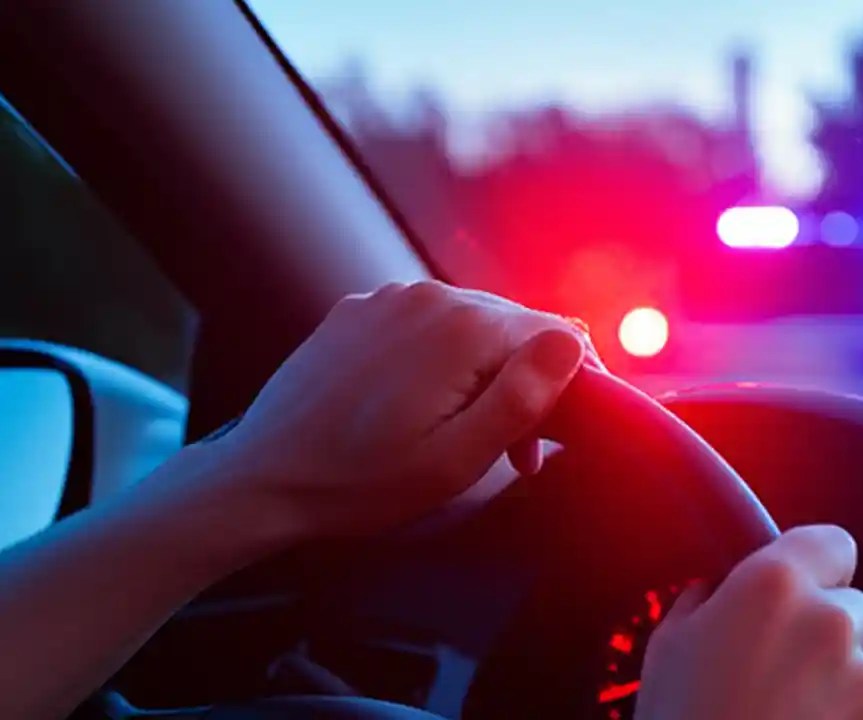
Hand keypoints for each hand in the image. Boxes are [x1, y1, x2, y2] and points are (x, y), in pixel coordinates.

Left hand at [183, 281, 588, 541]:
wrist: (263, 479)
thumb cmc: (361, 482)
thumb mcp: (457, 460)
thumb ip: (521, 398)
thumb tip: (572, 343)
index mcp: (463, 328)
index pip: (558, 334)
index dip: (574, 384)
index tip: (557, 436)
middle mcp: (429, 296)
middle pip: (516, 328)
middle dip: (528, 383)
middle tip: (514, 454)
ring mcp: (389, 299)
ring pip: (473, 324)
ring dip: (486, 373)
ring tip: (467, 435)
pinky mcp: (360, 311)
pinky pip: (427, 324)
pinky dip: (443, 360)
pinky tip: (423, 408)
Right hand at [636, 525, 862, 719]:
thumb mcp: (670, 646)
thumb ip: (710, 600)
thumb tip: (722, 588)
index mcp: (774, 586)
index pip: (833, 541)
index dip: (817, 567)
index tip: (800, 591)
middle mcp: (831, 623)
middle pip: (854, 609)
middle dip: (827, 635)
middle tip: (779, 675)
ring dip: (837, 690)